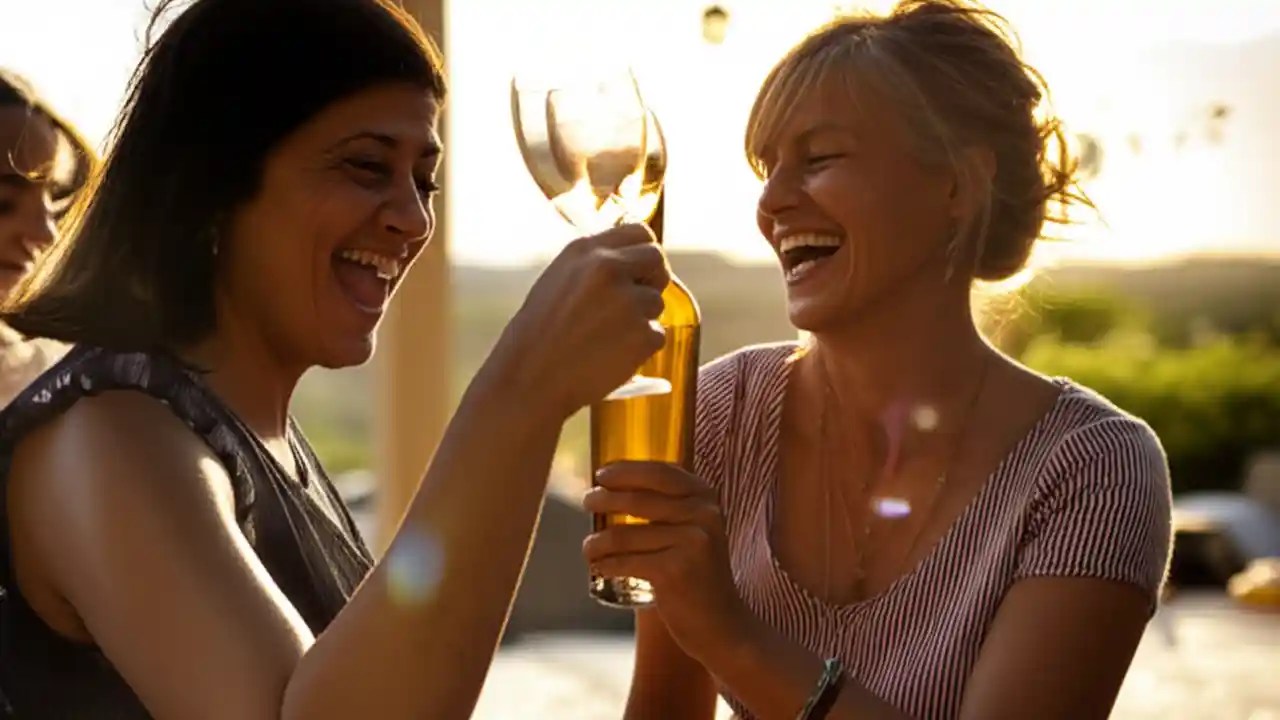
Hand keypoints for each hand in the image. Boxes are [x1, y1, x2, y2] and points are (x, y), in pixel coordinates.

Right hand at [495, 224, 668, 419]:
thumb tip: (630, 263)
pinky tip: (610, 356)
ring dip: (640, 320)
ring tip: (605, 339)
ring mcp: (628, 301)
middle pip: (656, 259)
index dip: (643, 253)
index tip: (640, 270)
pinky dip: (640, 349)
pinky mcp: (642, 334)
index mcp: (585, 251)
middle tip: (636, 304)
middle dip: (653, 280)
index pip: (639, 232)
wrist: (530, 380)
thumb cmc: (539, 335)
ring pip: (656, 303)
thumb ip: (593, 266)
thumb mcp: (558, 281)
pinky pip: (656, 335)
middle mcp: (609, 268)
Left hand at [582, 462, 751, 663]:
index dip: (626, 470)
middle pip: (638, 499)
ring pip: (625, 534)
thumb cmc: (698, 575)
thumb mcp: (696, 531)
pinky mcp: (675, 571)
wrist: (722, 624)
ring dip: (597, 540)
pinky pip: (625, 562)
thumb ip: (671, 507)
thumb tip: (616, 487)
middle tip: (587, 502)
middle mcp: (703, 515)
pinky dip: (605, 563)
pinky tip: (598, 566)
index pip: (660, 472)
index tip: (601, 473)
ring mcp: (691, 542)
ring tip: (589, 546)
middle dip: (603, 498)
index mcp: (707, 498)